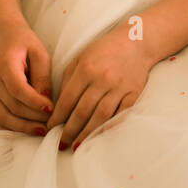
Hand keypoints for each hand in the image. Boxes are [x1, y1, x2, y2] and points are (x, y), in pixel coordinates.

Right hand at [0, 21, 55, 135]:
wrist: (7, 40)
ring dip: (22, 127)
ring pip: (2, 117)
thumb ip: (42, 76)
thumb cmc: (25, 45)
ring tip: (41, 130)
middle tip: (51, 122)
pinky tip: (22, 132)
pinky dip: (6, 129)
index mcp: (5, 66)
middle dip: (33, 118)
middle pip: (12, 106)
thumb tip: (45, 99)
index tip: (51, 109)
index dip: (34, 102)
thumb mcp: (40, 54)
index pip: (18, 89)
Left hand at [47, 23, 154, 151]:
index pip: (68, 99)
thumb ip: (69, 79)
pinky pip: (122, 113)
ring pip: (101, 115)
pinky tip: (101, 134)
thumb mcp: (81, 57)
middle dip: (69, 130)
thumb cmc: (104, 50)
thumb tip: (59, 105)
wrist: (136, 42)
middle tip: (61, 143)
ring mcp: (119, 87)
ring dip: (87, 133)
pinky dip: (112, 125)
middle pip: (83, 111)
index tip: (50, 128)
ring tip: (77, 145)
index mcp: (86, 69)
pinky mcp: (134, 93)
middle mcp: (102, 79)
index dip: (57, 116)